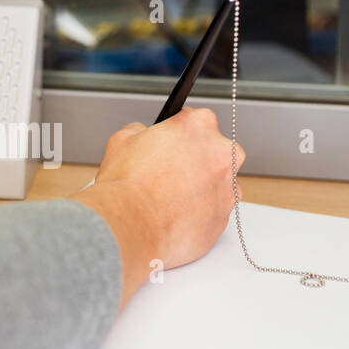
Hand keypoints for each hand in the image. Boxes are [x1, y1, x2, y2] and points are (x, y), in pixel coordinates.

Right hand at [73, 108, 243, 307]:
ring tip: (171, 198)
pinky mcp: (224, 216)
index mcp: (198, 126)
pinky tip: (177, 215)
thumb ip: (140, 132)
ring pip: (218, 183)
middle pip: (214, 150)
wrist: (130, 229)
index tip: (173, 144)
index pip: (197, 119)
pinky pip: (215, 210)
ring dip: (201, 187)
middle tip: (169, 173)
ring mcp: (227, 187)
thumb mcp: (121, 141)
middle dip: (196, 160)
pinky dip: (201, 212)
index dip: (180, 133)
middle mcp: (221, 153)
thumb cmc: (126, 189)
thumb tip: (142, 135)